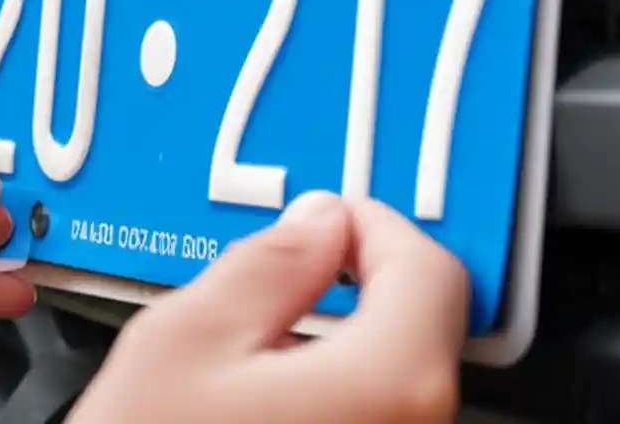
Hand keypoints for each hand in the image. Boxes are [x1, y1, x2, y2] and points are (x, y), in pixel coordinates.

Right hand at [68, 192, 468, 423]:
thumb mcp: (189, 334)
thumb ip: (270, 261)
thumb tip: (316, 223)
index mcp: (388, 383)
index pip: (430, 268)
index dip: (375, 224)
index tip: (331, 214)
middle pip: (421, 322)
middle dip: (358, 279)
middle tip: (294, 262)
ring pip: (396, 373)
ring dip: (344, 334)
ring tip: (261, 335)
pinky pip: (372, 416)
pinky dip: (335, 385)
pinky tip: (267, 391)